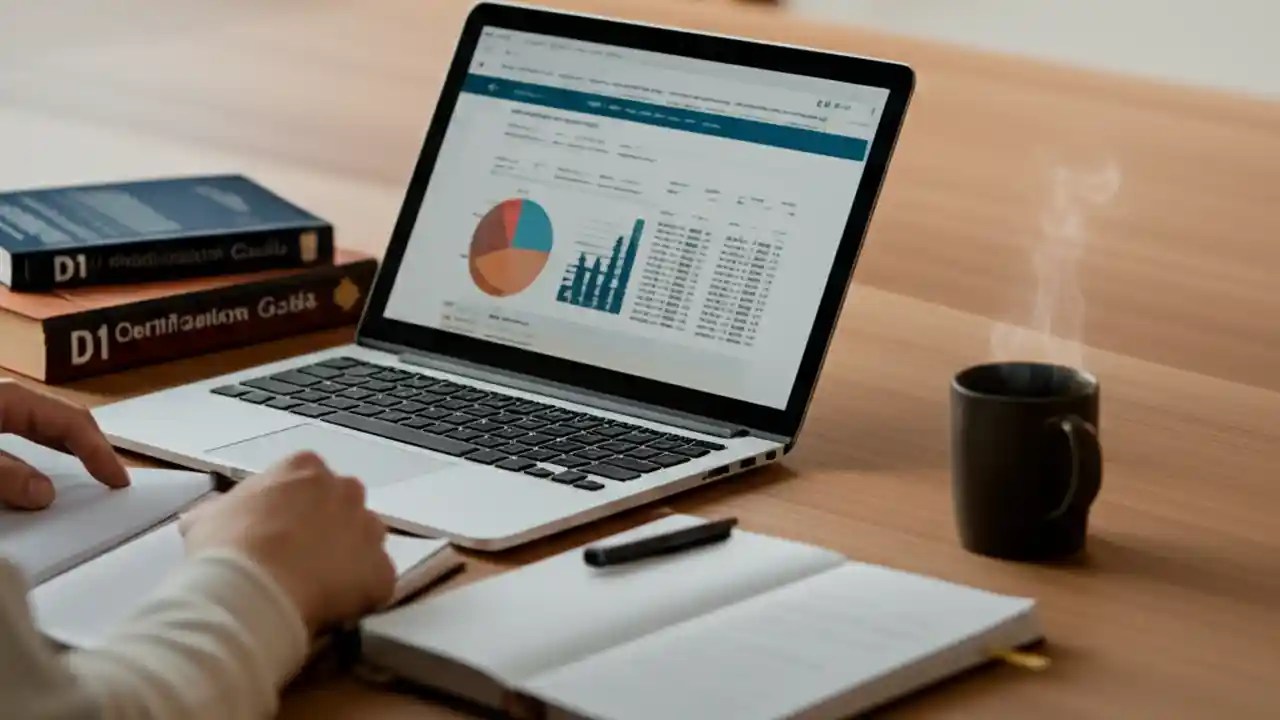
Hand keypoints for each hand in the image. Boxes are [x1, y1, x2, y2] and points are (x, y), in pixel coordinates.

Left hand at [0, 380, 129, 509]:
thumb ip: (5, 475)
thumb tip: (46, 495)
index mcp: (11, 396)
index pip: (72, 420)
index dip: (99, 450)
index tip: (118, 480)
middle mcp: (7, 396)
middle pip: (62, 418)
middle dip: (90, 445)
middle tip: (111, 475)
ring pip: (41, 424)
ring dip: (65, 448)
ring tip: (85, 469)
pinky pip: (19, 432)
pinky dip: (38, 449)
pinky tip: (37, 465)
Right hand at [178, 451, 395, 634]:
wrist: (253, 588)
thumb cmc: (226, 546)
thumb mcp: (209, 517)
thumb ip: (227, 510)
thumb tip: (215, 520)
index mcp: (305, 467)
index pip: (307, 480)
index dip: (292, 508)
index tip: (277, 530)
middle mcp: (347, 490)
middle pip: (344, 506)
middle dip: (328, 528)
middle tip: (300, 558)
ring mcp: (370, 530)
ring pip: (366, 541)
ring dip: (349, 558)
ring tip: (317, 586)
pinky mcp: (383, 572)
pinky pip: (375, 581)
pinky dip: (359, 595)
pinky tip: (332, 608)